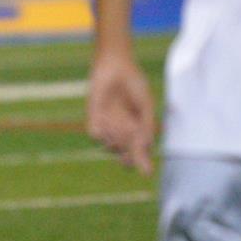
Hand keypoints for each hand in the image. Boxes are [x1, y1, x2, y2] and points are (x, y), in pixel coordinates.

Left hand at [86, 50, 155, 174]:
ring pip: (111, 146)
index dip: (142, 163)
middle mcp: (123, 132)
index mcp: (139, 130)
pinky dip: (102, 132)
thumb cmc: (134, 85)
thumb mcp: (145, 106)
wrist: (115, 68)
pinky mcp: (94, 120)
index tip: (146, 173)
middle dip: (128, 157)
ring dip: (116, 140)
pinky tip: (107, 120)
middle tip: (130, 155)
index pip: (140, 153)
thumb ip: (146, 126)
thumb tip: (146, 148)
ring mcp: (108, 127)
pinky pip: (96, 135)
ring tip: (121, 124)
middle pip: (125, 155)